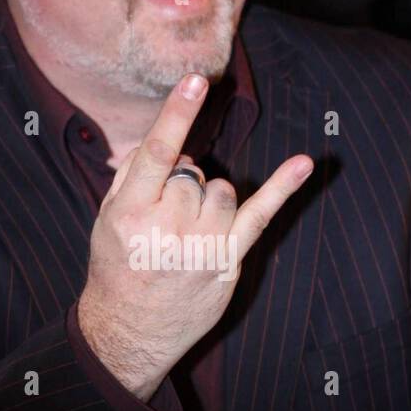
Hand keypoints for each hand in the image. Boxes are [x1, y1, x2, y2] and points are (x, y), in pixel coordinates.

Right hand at [78, 72, 313, 398]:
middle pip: (193, 173)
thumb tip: (172, 142)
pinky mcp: (229, 261)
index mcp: (130, 215)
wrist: (130, 330)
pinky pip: (261, 214)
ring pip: (222, 190)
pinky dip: (282, 186)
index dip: (178, 114)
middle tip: (166, 217)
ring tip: (188, 229)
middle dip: (182, 184)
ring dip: (209, 199)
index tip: (197, 80)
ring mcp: (203, 248)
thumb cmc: (118, 268)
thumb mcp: (106, 220)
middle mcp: (168, 230)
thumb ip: (132, 177)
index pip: (157, 154)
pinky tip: (304, 163)